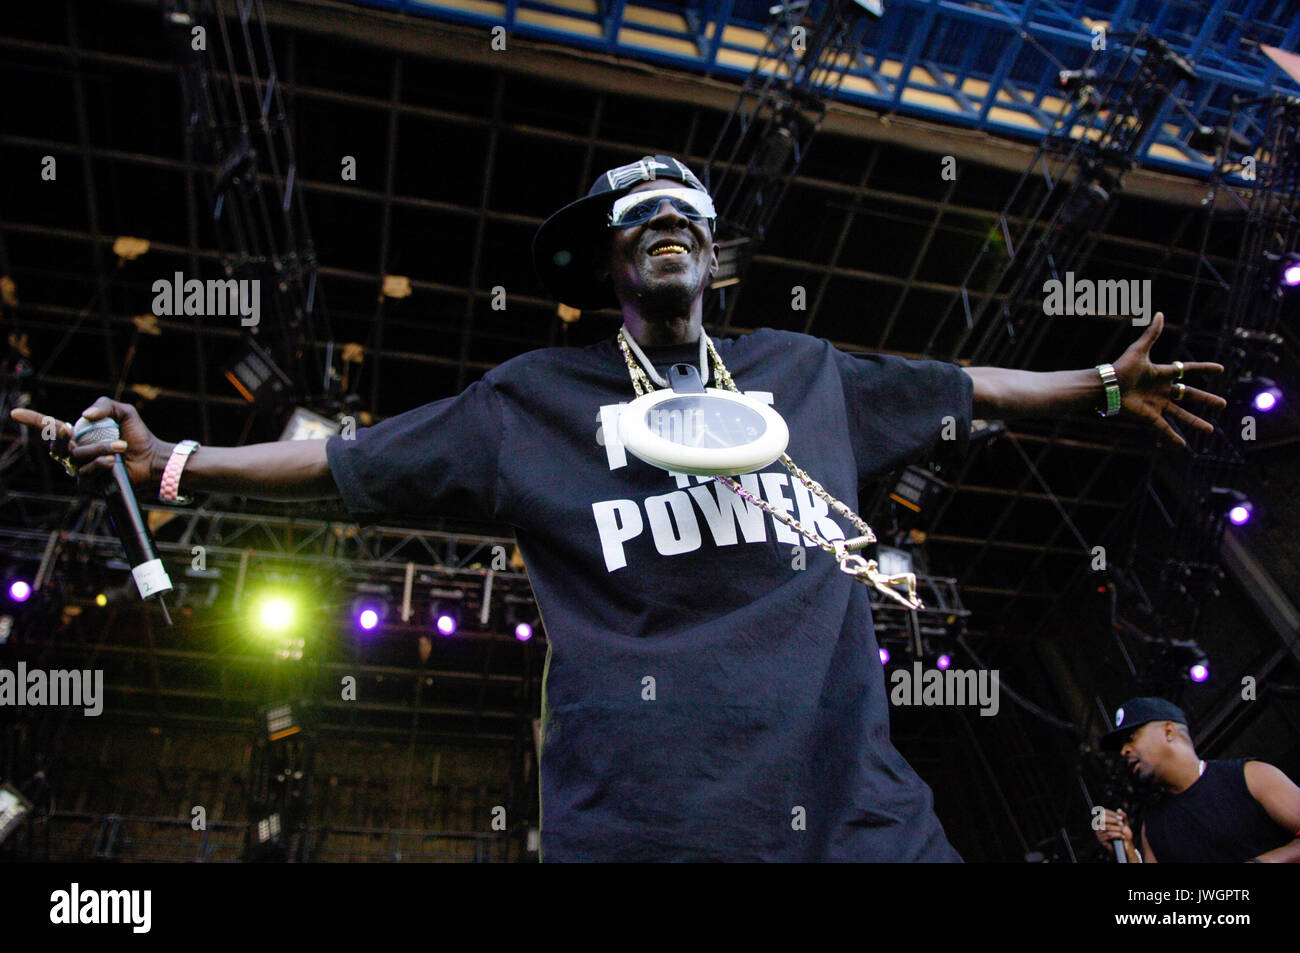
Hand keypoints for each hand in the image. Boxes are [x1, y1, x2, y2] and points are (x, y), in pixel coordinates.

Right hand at [10, 396, 165, 486]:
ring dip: (99, 448)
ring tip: (121, 445)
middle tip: (67, 430)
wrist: (152, 458)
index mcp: (78, 434)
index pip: (49, 427)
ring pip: (77, 457)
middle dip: (60, 437)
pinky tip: (112, 461)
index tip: (15, 414)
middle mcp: (76, 451)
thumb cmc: (137, 435)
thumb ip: (103, 405)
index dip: (33, 420)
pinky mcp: (91, 483)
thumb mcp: (122, 411)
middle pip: (57, 445)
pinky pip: (85, 473)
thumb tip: (83, 416)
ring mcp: (81, 468)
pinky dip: (99, 464)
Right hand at [1094, 807, 1134, 852]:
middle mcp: (1097, 825)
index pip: (1104, 812)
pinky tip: (1122, 836)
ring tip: (1123, 831)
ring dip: (1116, 829)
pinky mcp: (1101, 840)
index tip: (1121, 818)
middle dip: (1114, 821)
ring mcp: (1098, 832)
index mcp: (1102, 819)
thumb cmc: (1123, 833)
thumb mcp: (1124, 824)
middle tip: (1122, 824)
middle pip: (1103, 819)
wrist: (1123, 846)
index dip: (1112, 814)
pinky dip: (1117, 835)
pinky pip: (1108, 835)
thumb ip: (1122, 817)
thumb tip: (1119, 810)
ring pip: (1106, 827)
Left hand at [1112, 312, 1225, 448]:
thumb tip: (1160, 314)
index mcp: (1163, 374)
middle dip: (1206, 400)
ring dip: (1195, 422)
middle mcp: (1163, 391)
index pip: (1188, 370)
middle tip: (1223, 404)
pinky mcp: (1149, 416)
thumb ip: (1151, 334)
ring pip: (1181, 415)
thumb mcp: (1139, 350)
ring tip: (1210, 431)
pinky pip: (1164, 428)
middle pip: (1189, 396)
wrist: (1106, 386)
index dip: (1204, 369)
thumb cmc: (1121, 368)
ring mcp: (1157, 405)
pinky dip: (1173, 437)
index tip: (1220, 369)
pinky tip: (1183, 446)